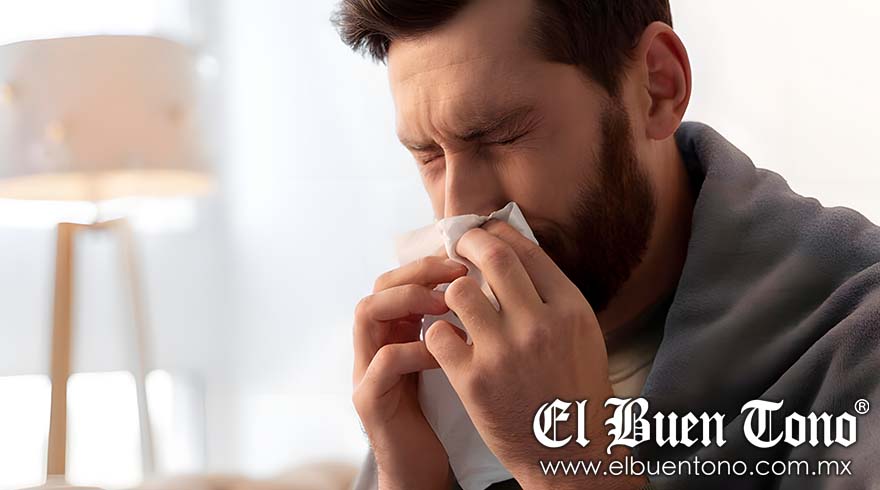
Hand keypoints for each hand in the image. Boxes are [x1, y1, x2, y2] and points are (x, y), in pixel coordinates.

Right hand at [353, 256, 467, 489]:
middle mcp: (374, 345)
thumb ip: (456, 327)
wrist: (421, 469)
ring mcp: (365, 371)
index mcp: (395, 332)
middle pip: (379, 285)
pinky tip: (446, 353)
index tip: (465, 261)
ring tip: (446, 305)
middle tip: (457, 273)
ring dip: (409, 299)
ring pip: (368, 312)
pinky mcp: (369, 400)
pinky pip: (385, 360)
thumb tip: (492, 288)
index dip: (429, 263)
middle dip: (419, 272)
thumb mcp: (452, 361)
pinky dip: (416, 349)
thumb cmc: (444, 414)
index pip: (399, 277)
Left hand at [424, 221, 646, 488]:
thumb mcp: (581, 333)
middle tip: (458, 244)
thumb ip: (551, 295)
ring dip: (450, 291)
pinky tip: (446, 339)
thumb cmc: (574, 388)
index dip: (498, 233)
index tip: (484, 230)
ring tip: (450, 300)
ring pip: (459, 292)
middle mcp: (539, 325)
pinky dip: (438, 332)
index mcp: (570, 309)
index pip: (527, 252)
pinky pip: (439, 334)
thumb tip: (515, 253)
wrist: (571, 452)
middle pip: (493, 259)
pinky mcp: (474, 380)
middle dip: (469, 243)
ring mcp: (505, 352)